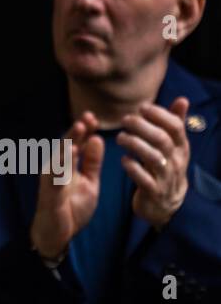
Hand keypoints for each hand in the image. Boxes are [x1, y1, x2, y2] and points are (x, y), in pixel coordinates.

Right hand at [30, 111, 102, 259]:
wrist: (58, 234)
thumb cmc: (71, 208)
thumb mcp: (89, 182)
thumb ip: (92, 162)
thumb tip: (97, 139)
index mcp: (67, 166)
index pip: (76, 144)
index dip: (85, 130)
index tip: (95, 118)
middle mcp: (57, 169)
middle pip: (66, 145)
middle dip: (77, 130)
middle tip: (89, 117)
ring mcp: (51, 180)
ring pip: (60, 156)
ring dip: (70, 140)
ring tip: (81, 127)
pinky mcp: (49, 191)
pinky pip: (56, 174)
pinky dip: (64, 162)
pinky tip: (72, 151)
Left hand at [118, 97, 190, 228]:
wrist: (166, 204)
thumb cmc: (166, 168)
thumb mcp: (174, 147)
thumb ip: (175, 124)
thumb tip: (182, 99)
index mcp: (181, 147)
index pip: (175, 127)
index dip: (159, 115)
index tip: (142, 107)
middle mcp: (175, 161)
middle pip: (162, 140)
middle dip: (143, 127)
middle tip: (125, 119)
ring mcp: (165, 177)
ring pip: (153, 158)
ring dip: (135, 145)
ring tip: (120, 137)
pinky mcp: (153, 191)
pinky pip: (143, 179)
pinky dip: (132, 168)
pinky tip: (123, 160)